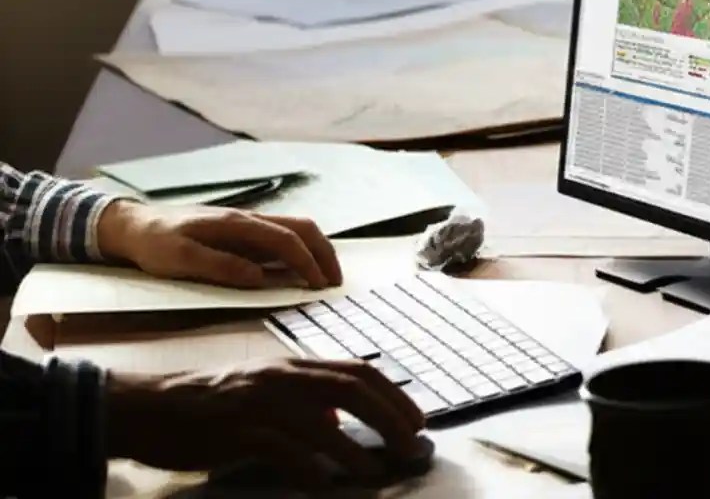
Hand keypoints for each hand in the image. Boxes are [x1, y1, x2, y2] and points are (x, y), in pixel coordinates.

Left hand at [97, 202, 340, 288]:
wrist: (132, 224)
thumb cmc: (154, 242)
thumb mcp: (179, 258)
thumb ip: (220, 267)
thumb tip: (260, 278)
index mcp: (236, 224)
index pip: (285, 239)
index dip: (307, 262)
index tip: (319, 285)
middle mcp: (248, 219)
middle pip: (302, 227)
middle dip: (324, 252)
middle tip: (334, 281)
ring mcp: (246, 224)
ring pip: (295, 229)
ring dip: (315, 250)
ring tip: (323, 277)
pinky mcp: (241, 233)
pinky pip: (280, 237)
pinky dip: (299, 252)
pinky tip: (298, 271)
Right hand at [106, 358, 425, 486]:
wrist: (149, 407)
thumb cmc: (210, 401)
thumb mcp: (264, 388)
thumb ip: (303, 396)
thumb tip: (338, 416)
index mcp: (293, 366)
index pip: (357, 371)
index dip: (393, 394)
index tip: (418, 419)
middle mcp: (282, 377)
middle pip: (350, 389)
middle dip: (389, 417)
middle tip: (412, 445)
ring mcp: (260, 402)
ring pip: (321, 421)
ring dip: (356, 449)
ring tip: (378, 471)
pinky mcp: (237, 430)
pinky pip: (282, 451)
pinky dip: (309, 469)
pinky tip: (326, 485)